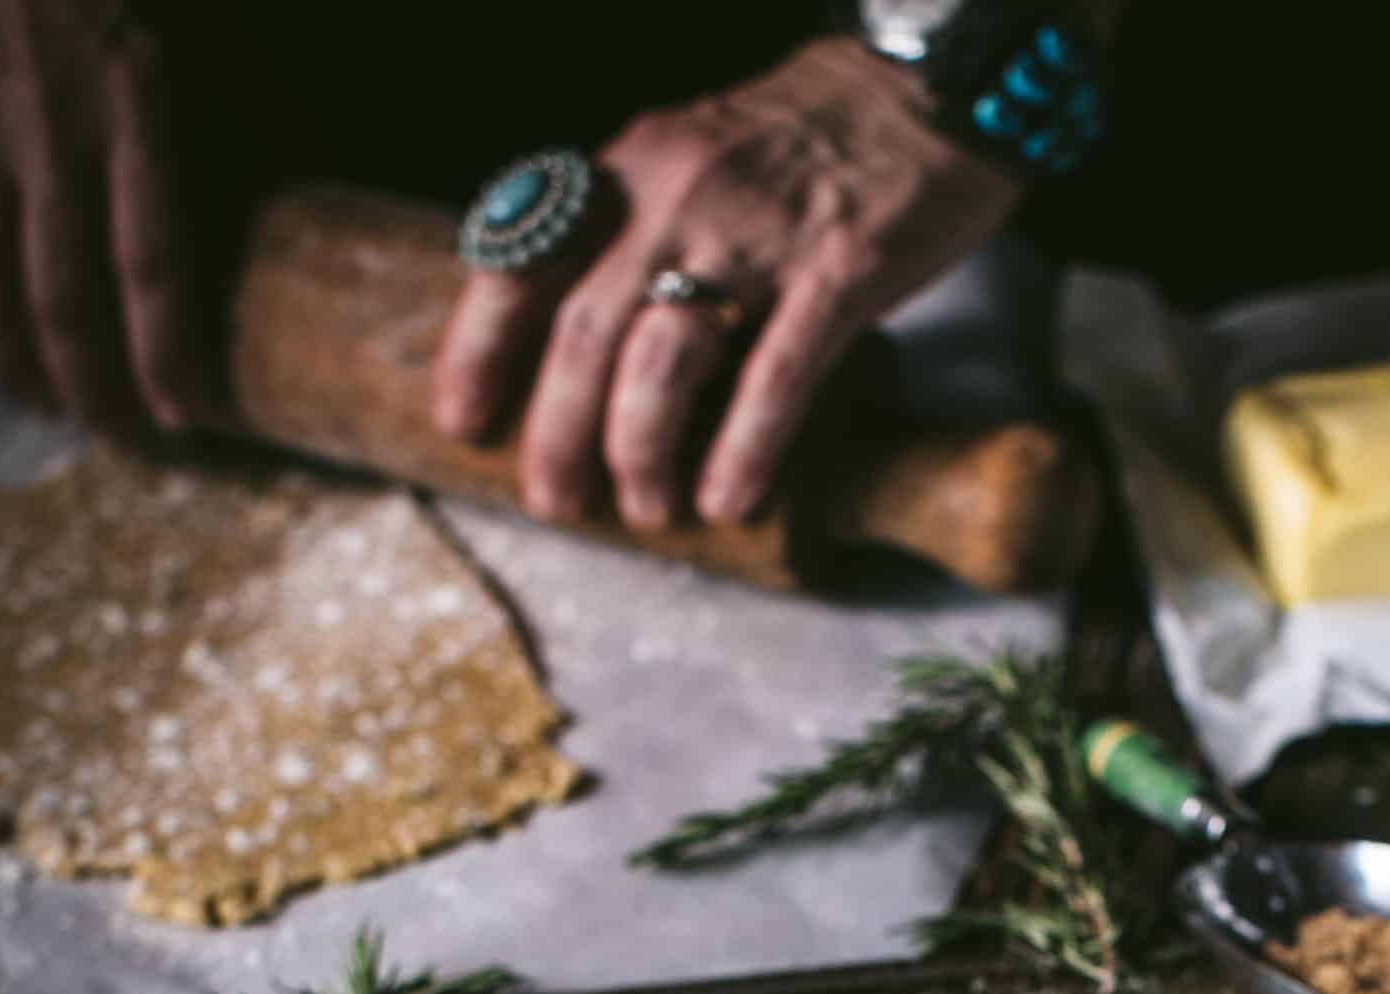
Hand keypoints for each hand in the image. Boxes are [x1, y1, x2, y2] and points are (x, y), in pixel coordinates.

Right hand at [0, 0, 309, 427]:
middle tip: (129, 445)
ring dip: (18, 369)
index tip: (187, 419)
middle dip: (92, 391)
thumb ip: (266, 122)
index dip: (165, 352)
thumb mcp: (217, 40)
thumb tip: (335, 197)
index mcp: (136, 109)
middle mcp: (52, 131)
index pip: (150, 261)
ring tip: (54, 414)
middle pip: (63, 301)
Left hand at [432, 36, 1023, 529]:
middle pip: (586, 330)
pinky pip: (777, 374)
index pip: (523, 257)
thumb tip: (582, 347)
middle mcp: (677, 195)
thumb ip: (633, 234)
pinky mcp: (840, 270)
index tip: (461, 422)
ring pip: (666, 357)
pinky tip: (727, 501)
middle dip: (558, 433)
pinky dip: (743, 447)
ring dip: (642, 449)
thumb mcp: (688, 162)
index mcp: (629, 170)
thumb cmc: (804, 146)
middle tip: (556, 502)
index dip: (480, 347)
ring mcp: (759, 233)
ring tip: (647, 511)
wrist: (927, 87)